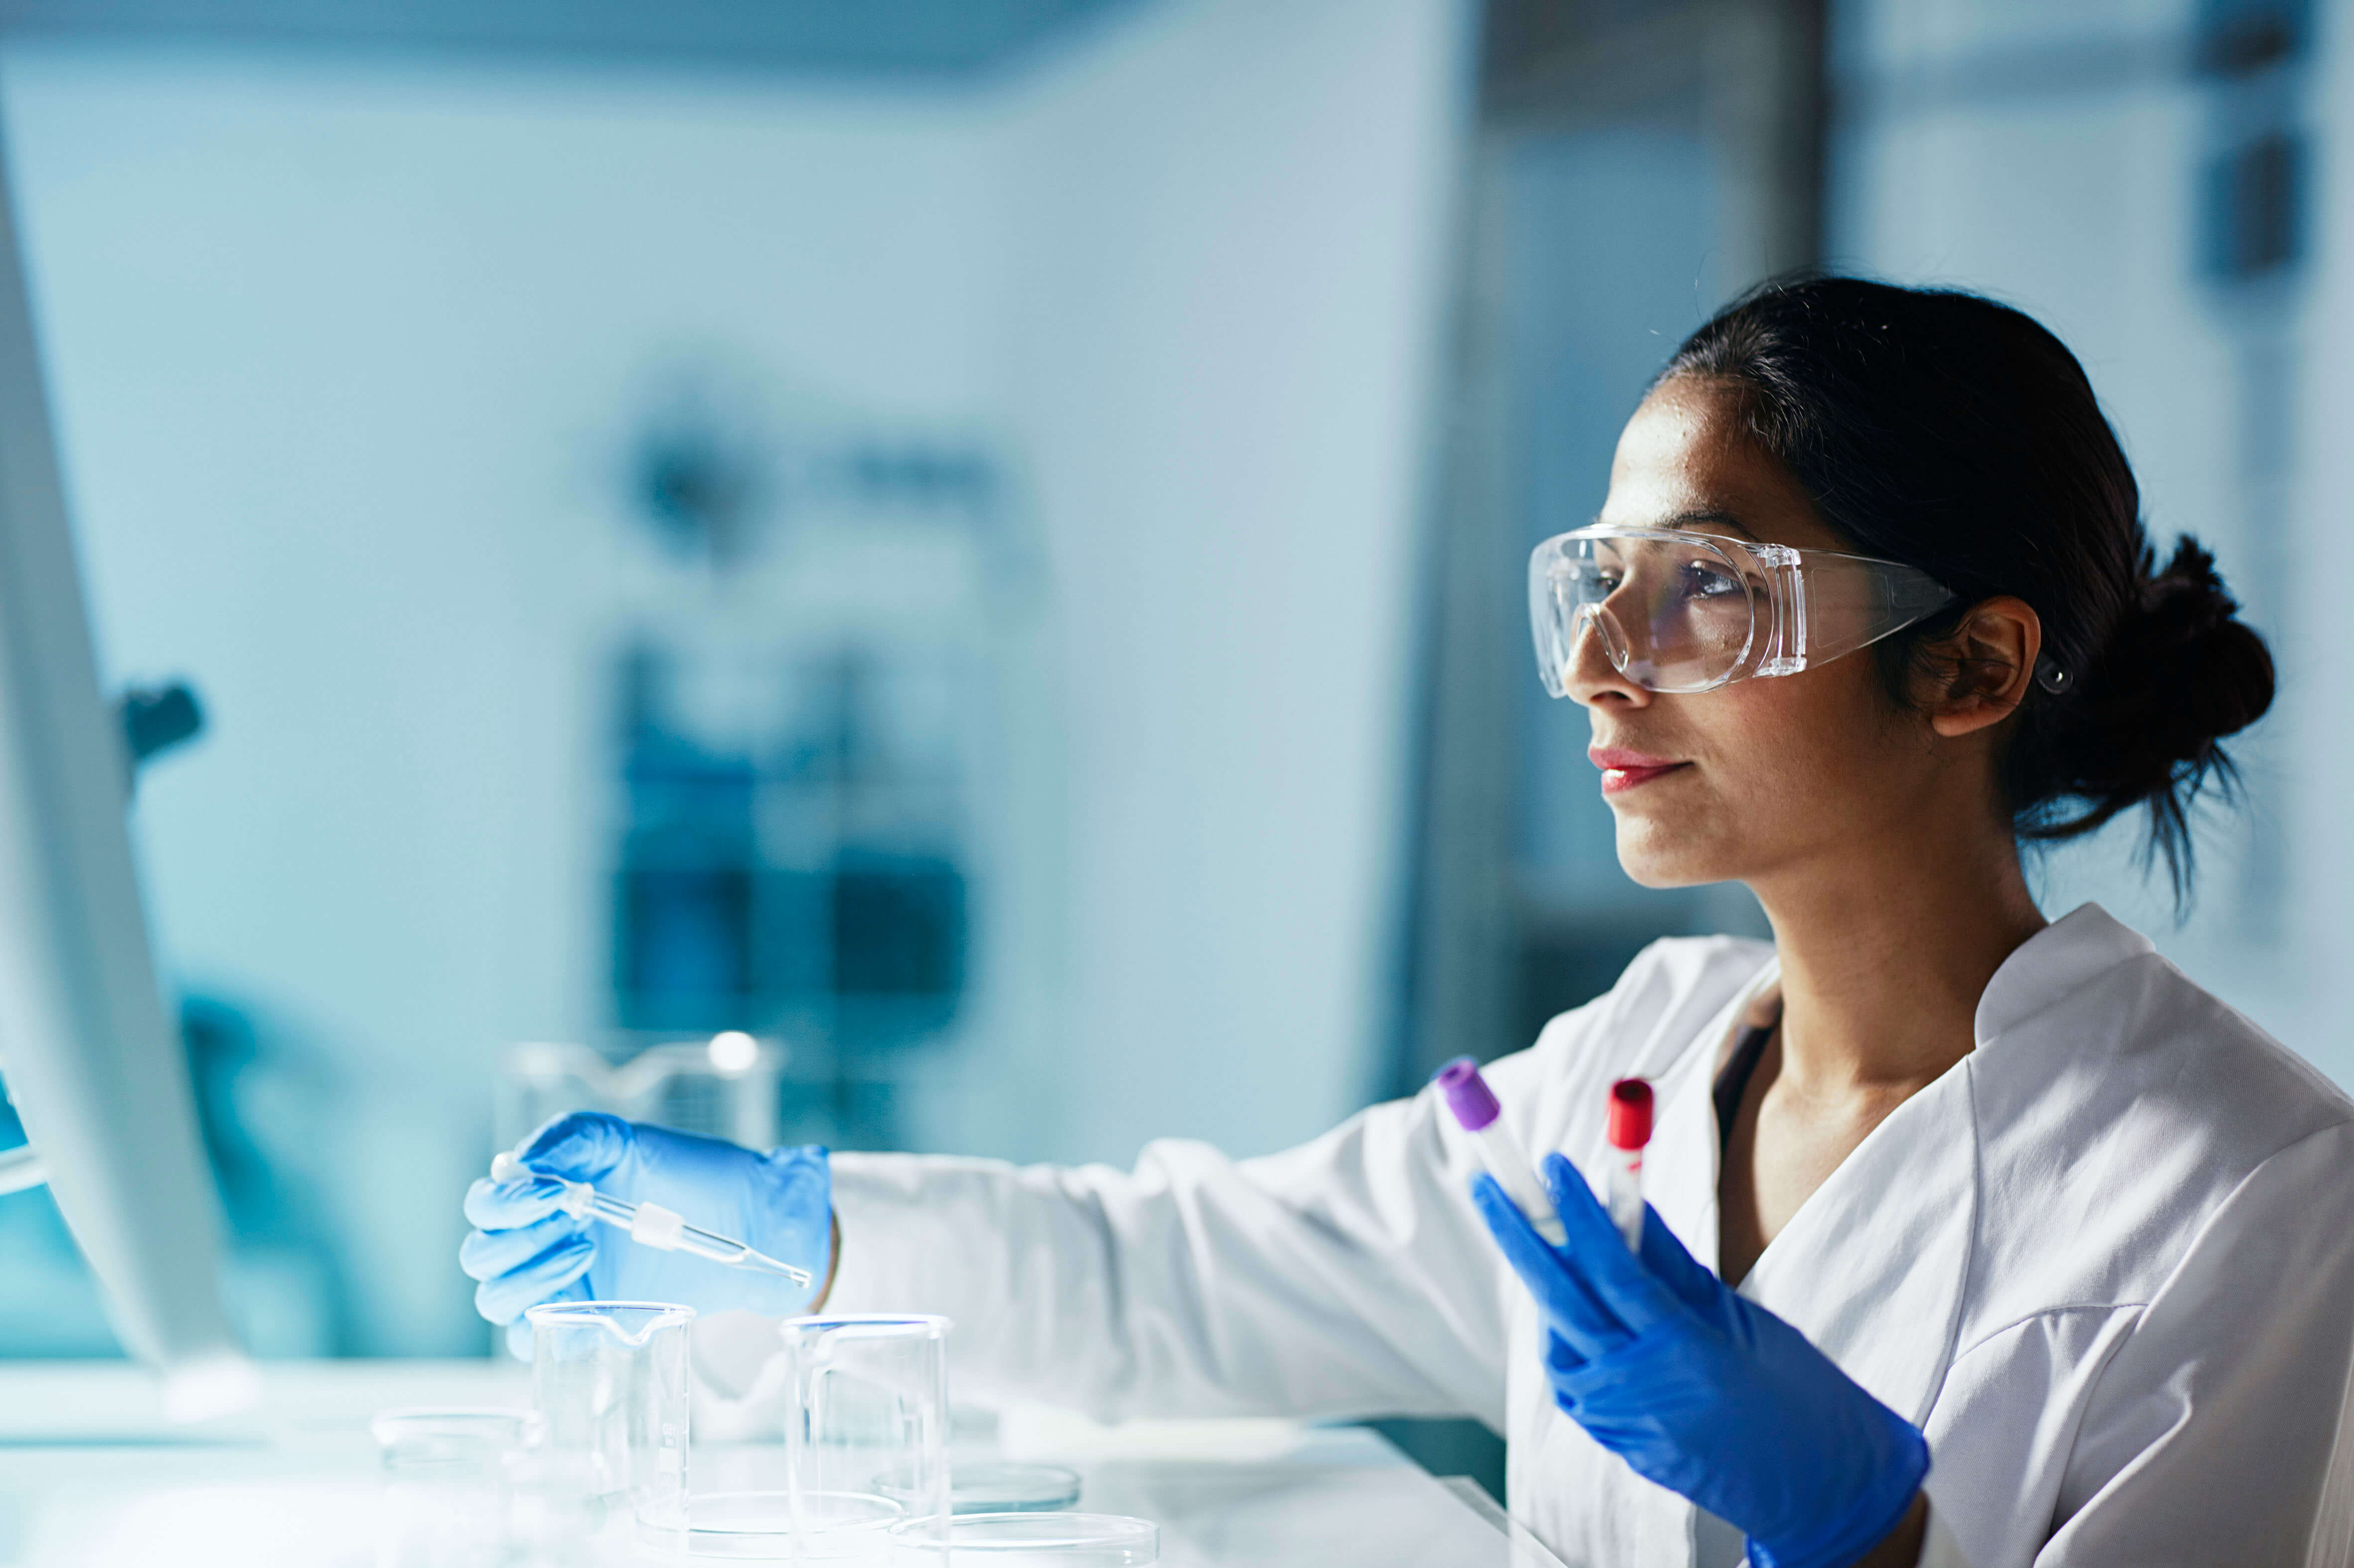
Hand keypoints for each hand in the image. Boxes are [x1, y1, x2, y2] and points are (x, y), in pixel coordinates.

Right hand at [462, 1113, 832, 1352]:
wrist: (750, 1219)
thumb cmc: (691, 1175)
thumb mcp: (628, 1142)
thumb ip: (571, 1139)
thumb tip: (520, 1163)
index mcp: (541, 1196)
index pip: (485, 1204)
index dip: (505, 1203)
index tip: (553, 1193)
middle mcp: (540, 1242)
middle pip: (480, 1256)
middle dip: (516, 1240)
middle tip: (574, 1223)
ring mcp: (560, 1286)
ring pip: (496, 1300)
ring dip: (529, 1279)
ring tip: (587, 1250)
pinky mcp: (586, 1322)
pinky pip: (535, 1341)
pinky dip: (546, 1325)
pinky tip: (590, 1300)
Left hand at [1472, 1154, 1926, 1567]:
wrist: (1818, 1489)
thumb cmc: (1797, 1394)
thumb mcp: (1740, 1318)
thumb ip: (1674, 1265)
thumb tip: (1623, 1201)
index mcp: (1686, 1353)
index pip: (1613, 1271)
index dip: (1578, 1214)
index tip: (1552, 1165)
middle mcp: (1641, 1391)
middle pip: (1561, 1300)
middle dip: (1518, 1237)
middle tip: (1487, 1185)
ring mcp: (1622, 1422)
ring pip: (1557, 1340)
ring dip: (1543, 1284)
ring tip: (1539, 1238)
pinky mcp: (1615, 1442)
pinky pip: (1571, 1375)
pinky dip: (1563, 1332)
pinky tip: (1575, 1303)